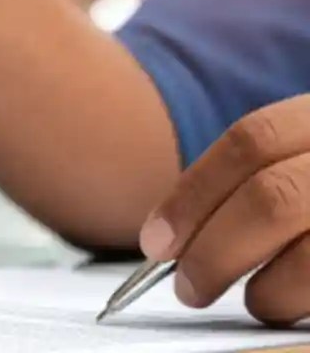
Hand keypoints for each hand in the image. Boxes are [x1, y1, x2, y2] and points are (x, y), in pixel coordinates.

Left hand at [140, 94, 309, 325]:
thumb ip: (269, 177)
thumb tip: (174, 237)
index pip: (252, 140)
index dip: (193, 193)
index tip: (156, 242)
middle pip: (275, 198)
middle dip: (216, 251)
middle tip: (189, 289)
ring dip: (270, 291)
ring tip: (258, 303)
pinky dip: (309, 304)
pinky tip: (302, 309)